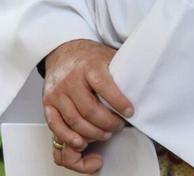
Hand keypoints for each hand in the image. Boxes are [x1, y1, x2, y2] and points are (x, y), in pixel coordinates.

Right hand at [43, 39, 132, 172]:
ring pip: (75, 121)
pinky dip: (69, 137)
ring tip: (105, 133)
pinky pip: (56, 125)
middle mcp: (71, 79)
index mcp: (90, 66)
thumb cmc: (89, 58)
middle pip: (89, 110)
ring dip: (93, 133)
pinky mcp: (48, 102)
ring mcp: (58, 92)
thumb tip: (146, 81)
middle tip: (118, 126)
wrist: (63, 51)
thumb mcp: (108, 57)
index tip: (130, 112)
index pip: (105, 87)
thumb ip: (122, 70)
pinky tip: (81, 142)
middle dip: (108, 123)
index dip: (119, 103)